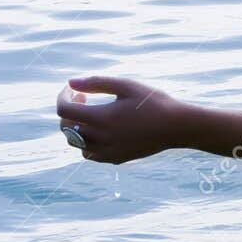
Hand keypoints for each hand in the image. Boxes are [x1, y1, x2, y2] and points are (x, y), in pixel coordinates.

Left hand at [55, 76, 184, 164]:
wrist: (178, 127)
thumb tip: (71, 82)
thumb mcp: (127, 86)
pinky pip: (89, 154)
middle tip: (84, 98)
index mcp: (102, 118)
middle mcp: (101, 138)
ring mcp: (107, 151)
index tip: (73, 89)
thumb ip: (97, 83)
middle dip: (69, 111)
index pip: (64, 110)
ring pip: (75, 143)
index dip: (63, 97)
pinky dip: (87, 142)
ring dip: (76, 127)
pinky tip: (101, 130)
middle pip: (66, 127)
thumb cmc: (154, 102)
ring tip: (91, 115)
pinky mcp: (115, 159)